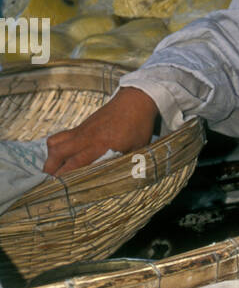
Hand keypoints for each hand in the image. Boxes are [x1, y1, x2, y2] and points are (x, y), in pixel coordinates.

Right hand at [44, 87, 158, 176]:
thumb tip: (118, 181)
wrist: (135, 100)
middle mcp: (87, 137)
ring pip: (55, 143)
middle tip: (50, 183)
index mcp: (103, 145)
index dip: (64, 176)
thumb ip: (124, 164)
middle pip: (58, 152)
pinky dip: (56, 148)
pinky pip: (61, 137)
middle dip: (50, 169)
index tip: (58, 188)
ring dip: (51, 157)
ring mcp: (82, 130)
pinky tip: (62, 157)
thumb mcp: (137, 149)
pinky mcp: (81, 126)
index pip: (76, 162)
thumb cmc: (139, 126)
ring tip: (53, 170)